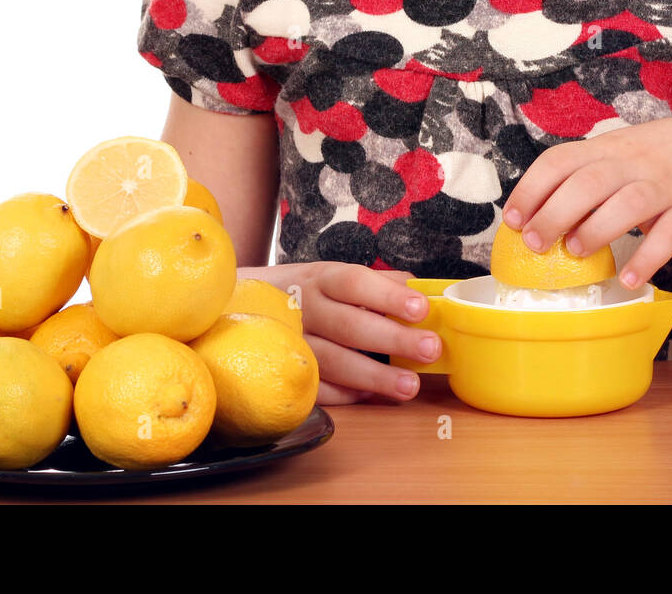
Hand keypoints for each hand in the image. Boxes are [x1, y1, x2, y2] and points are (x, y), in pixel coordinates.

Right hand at [253, 262, 440, 404]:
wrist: (242, 304)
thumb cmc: (307, 292)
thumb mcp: (336, 276)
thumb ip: (379, 283)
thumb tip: (421, 291)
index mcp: (322, 279)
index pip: (356, 283)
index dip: (389, 295)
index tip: (421, 308)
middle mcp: (305, 309)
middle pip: (350, 325)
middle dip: (393, 339)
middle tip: (430, 349)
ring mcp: (292, 343)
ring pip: (334, 362)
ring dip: (374, 376)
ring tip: (409, 386)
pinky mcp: (283, 373)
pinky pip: (316, 388)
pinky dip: (345, 394)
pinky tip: (371, 396)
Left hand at [500, 118, 671, 291]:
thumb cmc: (650, 161)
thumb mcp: (614, 155)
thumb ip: (579, 178)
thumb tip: (530, 219)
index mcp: (605, 149)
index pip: (560, 161)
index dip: (532, 189)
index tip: (511, 220)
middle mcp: (633, 163)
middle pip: (590, 182)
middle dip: (556, 213)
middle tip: (535, 243)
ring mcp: (664, 187)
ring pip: (629, 204)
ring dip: (598, 229)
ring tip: (576, 253)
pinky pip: (669, 235)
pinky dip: (648, 258)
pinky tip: (629, 279)